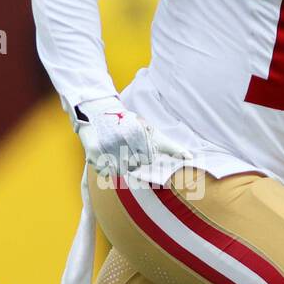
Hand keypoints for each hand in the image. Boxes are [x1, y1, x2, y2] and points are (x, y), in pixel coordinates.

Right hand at [76, 95, 191, 178]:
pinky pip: (105, 173)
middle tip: (123, 146)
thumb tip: (190, 157)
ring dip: (117, 165)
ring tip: (114, 149)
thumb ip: (172, 147)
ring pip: (118, 172)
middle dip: (128, 160)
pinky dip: (105, 167)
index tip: (136, 146)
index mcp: (139, 136)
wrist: (99, 111)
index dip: (141, 156)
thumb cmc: (130, 125)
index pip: (145, 161)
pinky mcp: (93, 151)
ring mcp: (108, 147)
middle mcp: (123, 141)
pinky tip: (105, 155)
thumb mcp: (153, 133)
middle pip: (131, 167)